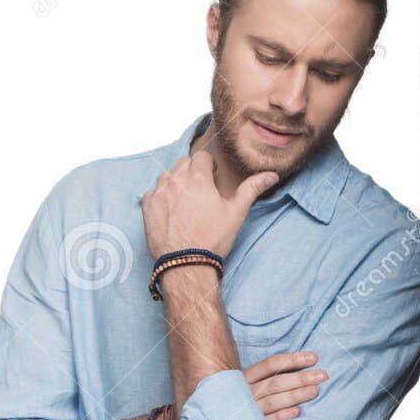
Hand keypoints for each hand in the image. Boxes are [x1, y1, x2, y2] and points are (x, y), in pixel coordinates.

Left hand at [141, 149, 277, 259]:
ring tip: (185, 198)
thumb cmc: (212, 239)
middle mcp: (176, 182)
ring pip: (167, 175)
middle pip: (183, 163)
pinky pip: (153, 191)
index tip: (212, 176)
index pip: (201, 156)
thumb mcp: (237, 213)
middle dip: (193, 171)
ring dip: (176, 181)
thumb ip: (252, 189)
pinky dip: (161, 195)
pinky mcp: (148, 206)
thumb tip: (271, 175)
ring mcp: (159, 193)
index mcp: (198, 179)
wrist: (186, 263)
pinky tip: (171, 208)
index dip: (209, 165)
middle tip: (200, 188)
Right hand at [244, 351, 325, 419]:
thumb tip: (306, 362)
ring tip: (314, 391)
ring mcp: (248, 410)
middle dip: (300, 378)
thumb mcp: (253, 381)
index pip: (271, 364)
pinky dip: (282, 416)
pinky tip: (297, 412)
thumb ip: (272, 373)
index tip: (314, 358)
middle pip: (275, 383)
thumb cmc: (247, 398)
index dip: (293, 360)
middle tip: (323, 375)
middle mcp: (246, 392)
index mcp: (247, 376)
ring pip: (273, 401)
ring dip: (294, 396)